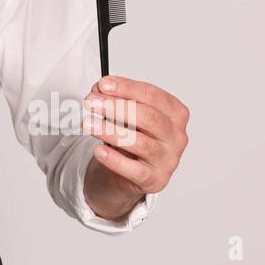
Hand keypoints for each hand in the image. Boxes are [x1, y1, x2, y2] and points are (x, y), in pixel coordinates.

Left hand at [81, 75, 188, 215]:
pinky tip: (99, 151)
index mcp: (174, 114)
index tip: (103, 84)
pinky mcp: (155, 180)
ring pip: (140, 142)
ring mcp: (168, 160)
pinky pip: (135, 170)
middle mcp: (176, 136)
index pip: (153, 96)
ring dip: (110, 131)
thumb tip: (99, 89)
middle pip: (148, 117)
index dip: (127, 88)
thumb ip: (115, 99)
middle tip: (91, 102)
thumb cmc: (131, 137)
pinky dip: (115, 159)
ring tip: (88, 123)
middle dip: (116, 107)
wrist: (127, 173)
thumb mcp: (125, 115)